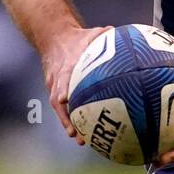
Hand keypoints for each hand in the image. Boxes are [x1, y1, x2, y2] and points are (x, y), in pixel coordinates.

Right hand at [41, 25, 110, 141]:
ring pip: (60, 109)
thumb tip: (119, 33)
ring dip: (68, 124)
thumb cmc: (76, 38)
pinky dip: (71, 121)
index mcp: (65, 65)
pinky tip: (83, 135)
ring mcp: (55, 87)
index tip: (63, 98)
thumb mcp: (89, 34)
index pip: (62, 77)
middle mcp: (58, 79)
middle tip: (74, 132)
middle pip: (59, 100)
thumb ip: (103, 35)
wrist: (54, 39)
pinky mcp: (56, 92)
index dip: (62, 88)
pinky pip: (64, 109)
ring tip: (80, 140)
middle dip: (65, 116)